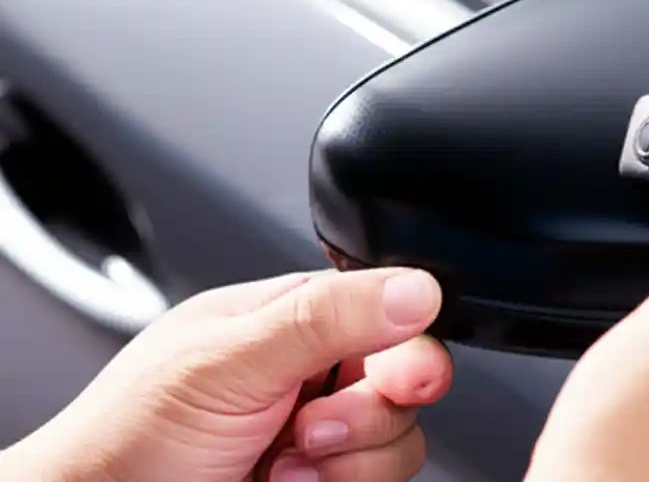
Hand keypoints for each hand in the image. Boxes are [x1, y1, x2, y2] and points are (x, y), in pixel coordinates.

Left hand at [0, 267, 451, 481]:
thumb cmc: (130, 433)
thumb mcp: (230, 360)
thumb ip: (325, 319)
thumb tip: (417, 288)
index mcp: (292, 316)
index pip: (388, 307)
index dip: (408, 341)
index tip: (403, 375)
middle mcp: (314, 370)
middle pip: (406, 374)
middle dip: (372, 409)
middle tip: (321, 425)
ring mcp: (322, 431)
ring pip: (402, 435)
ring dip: (351, 458)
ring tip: (288, 459)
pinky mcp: (326, 479)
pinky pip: (381, 478)